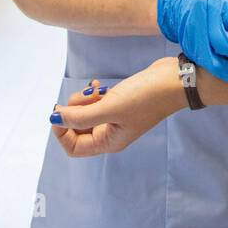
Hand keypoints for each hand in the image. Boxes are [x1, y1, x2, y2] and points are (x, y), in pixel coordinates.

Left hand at [51, 57, 184, 156]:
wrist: (174, 80)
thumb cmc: (145, 98)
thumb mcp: (110, 108)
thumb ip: (80, 116)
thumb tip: (54, 119)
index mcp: (109, 142)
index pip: (73, 147)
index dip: (62, 131)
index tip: (60, 111)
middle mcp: (110, 134)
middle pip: (77, 128)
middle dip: (75, 110)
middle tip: (87, 96)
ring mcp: (115, 118)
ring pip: (85, 112)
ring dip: (84, 99)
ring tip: (97, 89)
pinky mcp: (119, 103)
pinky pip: (96, 102)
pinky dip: (93, 94)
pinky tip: (100, 85)